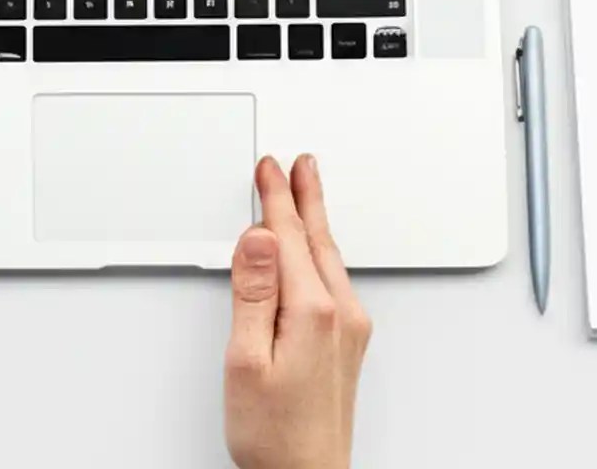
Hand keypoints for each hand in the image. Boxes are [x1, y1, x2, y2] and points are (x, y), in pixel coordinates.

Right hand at [224, 156, 373, 468]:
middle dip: (305, 198)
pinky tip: (314, 250)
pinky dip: (320, 253)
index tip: (268, 169)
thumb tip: (257, 238)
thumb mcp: (246, 360)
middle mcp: (340, 315)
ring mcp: (350, 329)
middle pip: (316, 241)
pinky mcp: (349, 343)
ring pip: (329, 258)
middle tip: (299, 164)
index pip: (287, 238)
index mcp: (311, 312)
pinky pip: (334, 280)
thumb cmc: (275, 433)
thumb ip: (251, 293)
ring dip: (315, 222)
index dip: (275, 200)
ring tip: (308, 192)